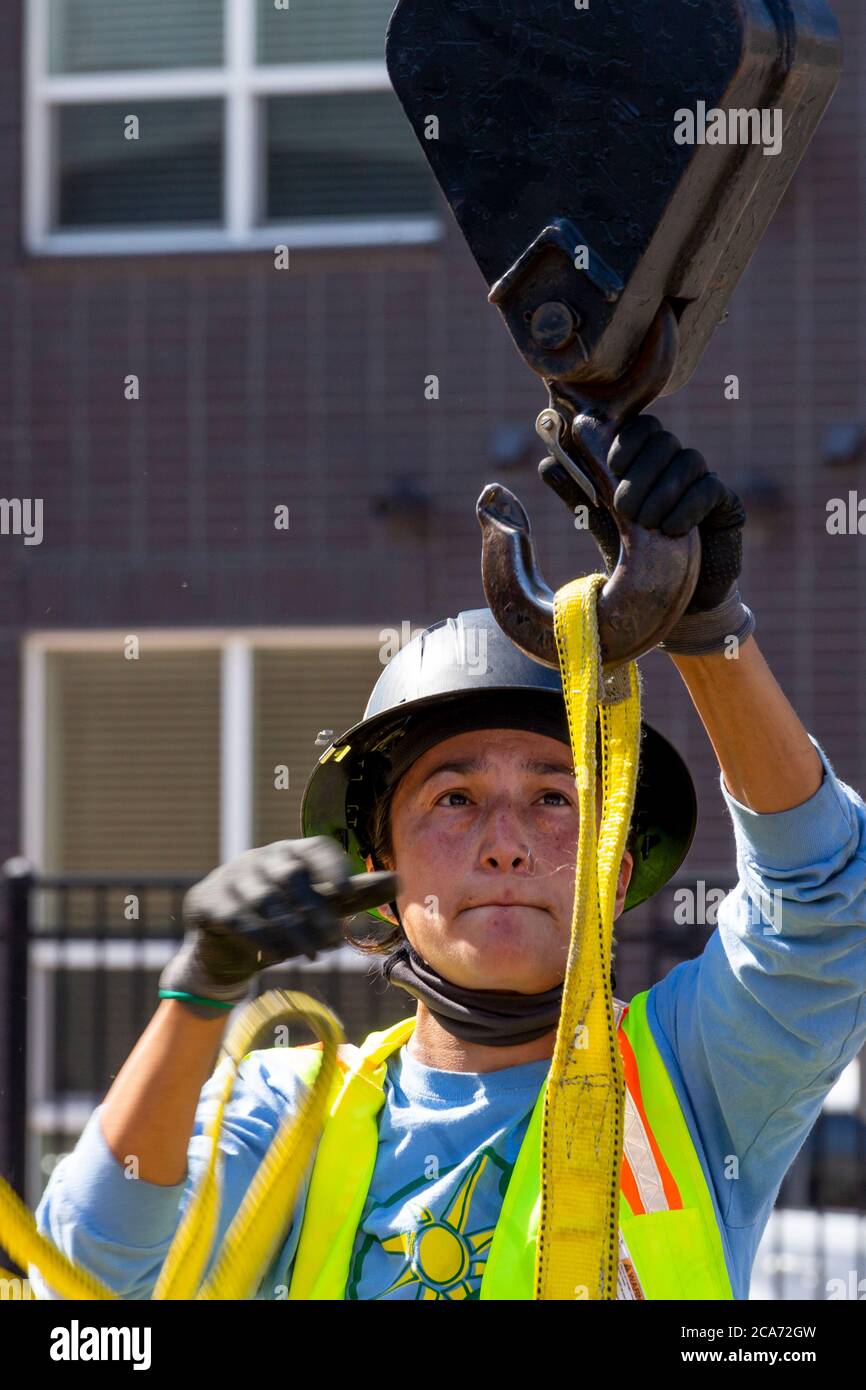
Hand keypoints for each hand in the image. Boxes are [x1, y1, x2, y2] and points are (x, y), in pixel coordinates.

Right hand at [159, 837, 397, 1006]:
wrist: (225, 952)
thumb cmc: (283, 921)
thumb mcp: (322, 909)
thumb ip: (355, 894)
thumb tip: (398, 880)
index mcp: (291, 853)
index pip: (314, 848)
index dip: (331, 864)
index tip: (347, 887)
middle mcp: (260, 859)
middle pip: (290, 875)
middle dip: (315, 909)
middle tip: (334, 939)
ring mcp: (231, 877)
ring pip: (264, 899)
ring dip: (292, 929)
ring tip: (314, 954)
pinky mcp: (208, 901)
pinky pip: (237, 918)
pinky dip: (262, 938)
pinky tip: (280, 956)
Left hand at [542, 414, 753, 655]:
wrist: (679, 605)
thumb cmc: (639, 561)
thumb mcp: (603, 526)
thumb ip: (580, 494)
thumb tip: (547, 462)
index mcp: (648, 465)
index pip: (643, 429)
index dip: (628, 438)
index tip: (613, 462)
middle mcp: (677, 468)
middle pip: (665, 441)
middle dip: (641, 472)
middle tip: (625, 508)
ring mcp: (704, 483)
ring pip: (689, 460)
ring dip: (662, 491)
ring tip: (647, 524)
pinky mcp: (727, 505)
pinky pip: (710, 489)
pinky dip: (688, 507)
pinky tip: (671, 531)